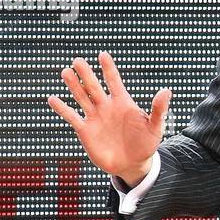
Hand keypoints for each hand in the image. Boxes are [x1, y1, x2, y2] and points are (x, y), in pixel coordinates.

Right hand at [48, 52, 171, 186]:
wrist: (133, 164)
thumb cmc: (146, 143)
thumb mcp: (155, 127)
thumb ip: (158, 109)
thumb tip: (167, 90)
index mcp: (123, 102)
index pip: (114, 81)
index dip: (108, 68)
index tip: (103, 54)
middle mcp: (107, 106)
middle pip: (94, 86)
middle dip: (86, 74)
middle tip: (77, 60)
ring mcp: (95, 117)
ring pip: (82, 97)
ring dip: (74, 86)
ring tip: (66, 72)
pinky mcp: (85, 131)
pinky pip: (72, 117)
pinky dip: (62, 109)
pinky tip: (53, 99)